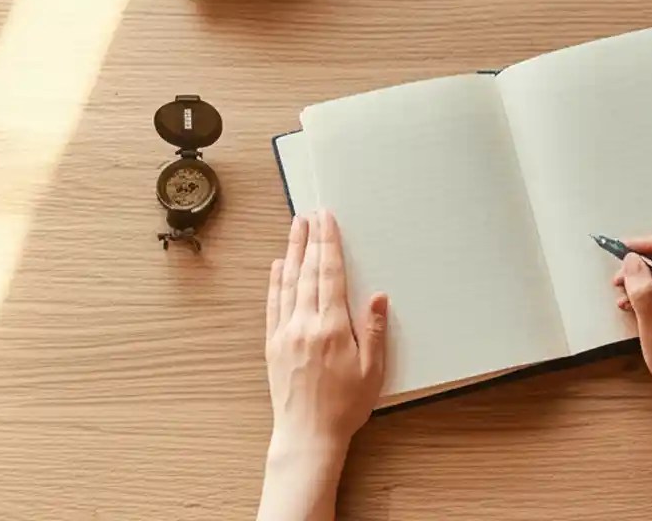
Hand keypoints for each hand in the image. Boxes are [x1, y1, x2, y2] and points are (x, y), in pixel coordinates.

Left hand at [265, 210, 388, 458]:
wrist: (308, 435)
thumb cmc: (344, 407)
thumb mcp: (371, 370)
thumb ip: (373, 331)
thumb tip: (378, 297)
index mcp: (331, 328)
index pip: (330, 274)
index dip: (329, 244)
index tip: (327, 221)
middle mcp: (304, 325)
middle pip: (308, 272)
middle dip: (310, 240)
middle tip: (310, 214)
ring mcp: (285, 333)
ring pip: (288, 283)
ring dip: (292, 253)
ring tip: (295, 229)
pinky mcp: (274, 345)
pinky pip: (273, 305)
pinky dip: (275, 282)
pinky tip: (278, 266)